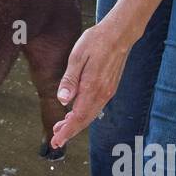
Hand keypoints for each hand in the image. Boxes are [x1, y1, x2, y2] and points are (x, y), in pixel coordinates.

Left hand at [49, 20, 136, 149]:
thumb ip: (70, 80)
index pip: (78, 117)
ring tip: (61, 128)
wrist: (119, 34)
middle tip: (56, 140)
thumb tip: (63, 101)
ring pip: (91, 115)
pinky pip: (96, 107)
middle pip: (85, 120)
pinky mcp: (109, 88)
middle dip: (70, 132)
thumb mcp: (77, 56)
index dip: (67, 131)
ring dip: (76, 124)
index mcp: (92, 87)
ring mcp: (107, 91)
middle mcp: (102, 93)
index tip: (57, 141)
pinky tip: (75, 113)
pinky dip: (84, 115)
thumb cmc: (96, 41)